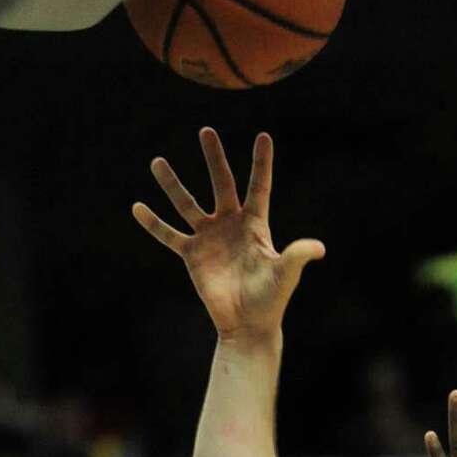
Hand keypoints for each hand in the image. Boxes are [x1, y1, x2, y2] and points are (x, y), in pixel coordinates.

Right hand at [133, 128, 323, 340]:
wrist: (248, 325)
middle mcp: (230, 224)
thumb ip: (297, 256)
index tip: (264, 136)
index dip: (261, 163)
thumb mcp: (285, 275)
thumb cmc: (271, 300)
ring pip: (187, 204)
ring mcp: (209, 237)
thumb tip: (319, 248)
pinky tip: (137, 207)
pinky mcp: (192, 255)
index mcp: (256, 224)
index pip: (259, 187)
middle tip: (206, 131)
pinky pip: (169, 235)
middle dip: (214, 159)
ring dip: (172, 184)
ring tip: (157, 163)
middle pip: (222, 184)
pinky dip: (153, 223)